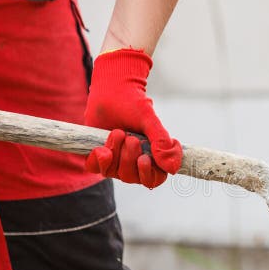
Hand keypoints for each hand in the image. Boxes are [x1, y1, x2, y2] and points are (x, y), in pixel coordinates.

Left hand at [84, 48, 181, 188]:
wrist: (111, 90)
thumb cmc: (134, 104)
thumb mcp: (150, 121)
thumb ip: (161, 142)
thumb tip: (173, 168)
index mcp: (152, 156)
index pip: (154, 179)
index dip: (149, 174)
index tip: (145, 158)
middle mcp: (134, 162)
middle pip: (132, 178)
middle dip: (129, 158)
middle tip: (131, 138)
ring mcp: (116, 159)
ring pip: (114, 173)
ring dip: (116, 153)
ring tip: (118, 132)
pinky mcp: (99, 154)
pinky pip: (96, 168)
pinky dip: (99, 160)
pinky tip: (101, 148)